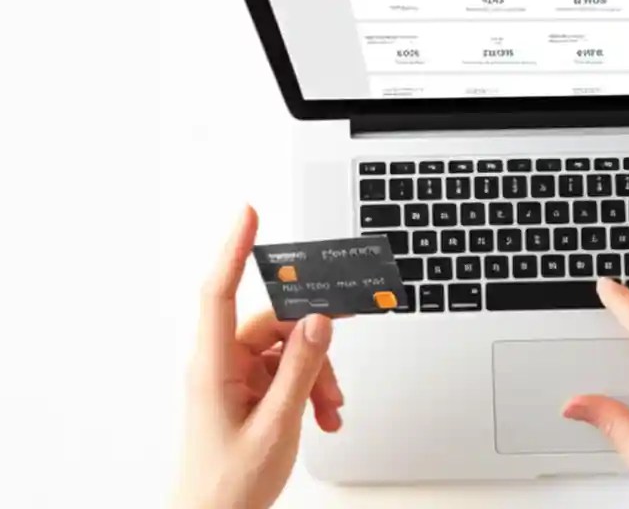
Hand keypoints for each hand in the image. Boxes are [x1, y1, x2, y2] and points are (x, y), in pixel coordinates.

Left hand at [174, 206, 343, 508]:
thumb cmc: (228, 485)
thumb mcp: (276, 425)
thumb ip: (301, 369)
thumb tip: (320, 321)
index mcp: (213, 366)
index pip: (220, 291)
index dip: (234, 248)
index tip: (248, 213)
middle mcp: (221, 364)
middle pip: (275, 324)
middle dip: (316, 345)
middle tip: (348, 336)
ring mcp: (234, 378)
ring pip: (289, 350)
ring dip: (318, 375)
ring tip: (330, 410)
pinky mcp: (247, 391)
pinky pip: (287, 372)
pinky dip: (311, 390)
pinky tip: (323, 416)